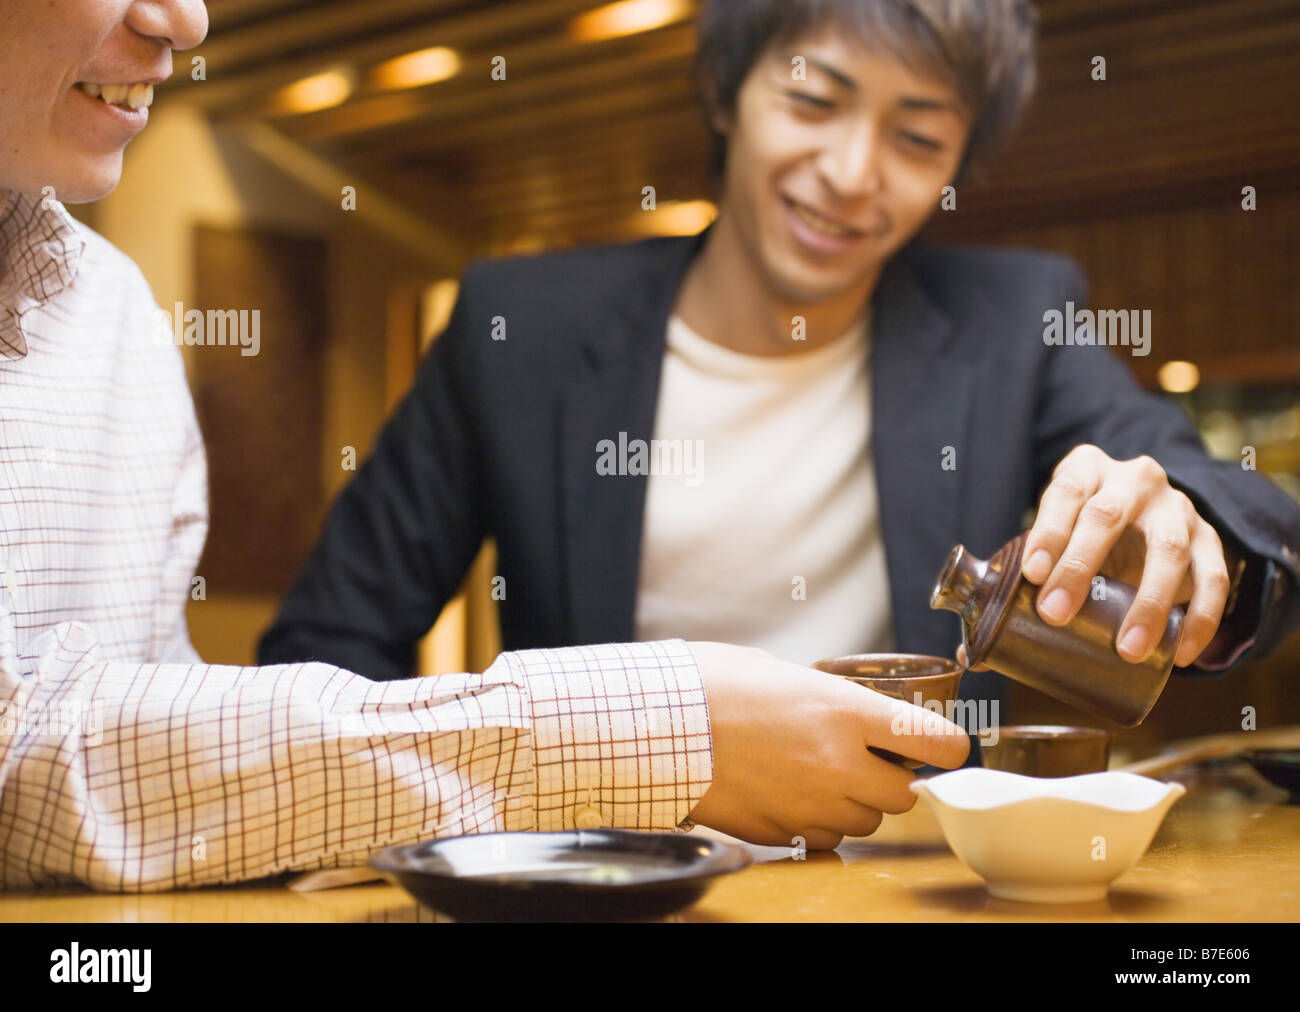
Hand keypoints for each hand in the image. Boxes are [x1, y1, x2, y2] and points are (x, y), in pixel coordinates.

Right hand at [685, 642, 969, 849]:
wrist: (654, 725)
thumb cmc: (711, 685)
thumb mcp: (782, 672)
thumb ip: (829, 699)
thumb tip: (854, 713)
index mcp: (845, 711)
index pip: (936, 743)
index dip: (944, 746)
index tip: (940, 745)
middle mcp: (838, 764)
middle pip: (903, 794)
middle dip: (890, 778)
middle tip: (865, 757)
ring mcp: (809, 803)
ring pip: (865, 821)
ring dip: (855, 803)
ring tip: (817, 773)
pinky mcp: (780, 831)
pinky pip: (823, 838)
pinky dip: (818, 822)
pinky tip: (791, 795)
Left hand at [1020, 444, 1231, 667]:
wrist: (1146, 513)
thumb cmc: (1083, 530)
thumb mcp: (1056, 536)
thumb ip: (1021, 579)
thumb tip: (973, 649)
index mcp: (1086, 470)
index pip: (1064, 493)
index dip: (1049, 531)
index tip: (1033, 573)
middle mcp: (1134, 480)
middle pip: (1107, 517)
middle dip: (1079, 567)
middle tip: (1057, 615)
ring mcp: (1177, 507)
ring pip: (1167, 548)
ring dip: (1148, 601)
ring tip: (1127, 649)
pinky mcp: (1210, 537)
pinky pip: (1213, 576)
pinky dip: (1200, 618)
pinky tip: (1181, 654)